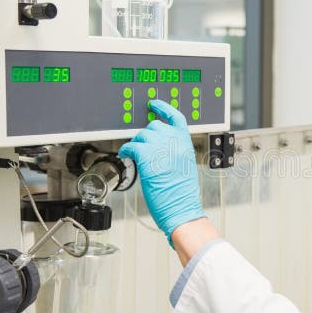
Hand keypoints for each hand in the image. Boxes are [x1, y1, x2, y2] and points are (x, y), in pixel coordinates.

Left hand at [119, 100, 204, 246]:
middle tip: (143, 150)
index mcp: (186, 142)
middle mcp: (174, 141)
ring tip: (136, 158)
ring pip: (141, 136)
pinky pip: (130, 146)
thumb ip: (174, 150)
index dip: (163, 108)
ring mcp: (161, 147)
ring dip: (136, 145)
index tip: (154, 104)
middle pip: (153, 126)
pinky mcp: (147, 156)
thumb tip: (159, 147)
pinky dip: (126, 151)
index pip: (175, 117)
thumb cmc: (183, 194)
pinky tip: (126, 157)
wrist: (182, 208)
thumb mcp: (184, 165)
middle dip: (146, 137)